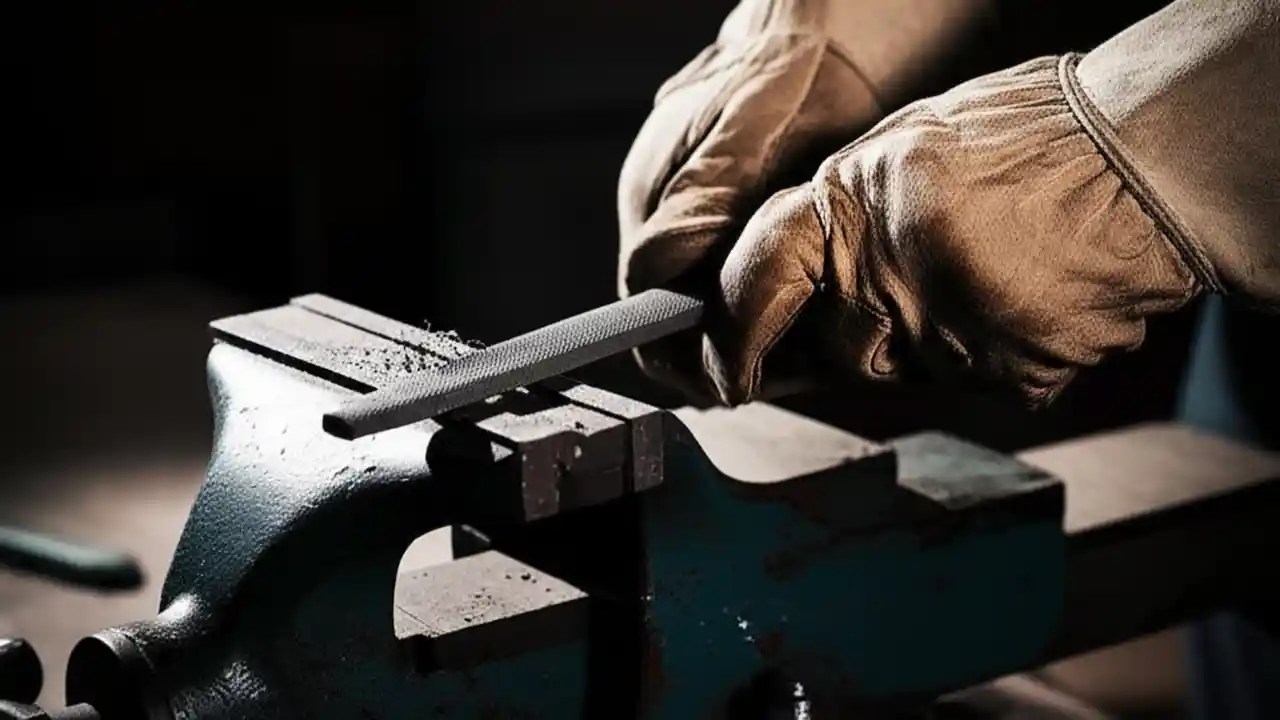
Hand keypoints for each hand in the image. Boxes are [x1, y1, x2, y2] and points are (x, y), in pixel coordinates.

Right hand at [616, 0, 993, 399]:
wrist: (809, 45)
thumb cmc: (780, 71)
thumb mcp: (748, 124)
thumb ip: (709, 193)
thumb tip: (667, 267)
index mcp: (655, 200)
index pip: (644, 299)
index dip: (682, 348)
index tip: (729, 377)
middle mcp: (661, 221)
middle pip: (667, 318)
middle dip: (715, 353)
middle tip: (781, 373)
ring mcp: (687, 228)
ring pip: (697, 312)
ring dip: (742, 339)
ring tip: (803, 355)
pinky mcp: (718, 233)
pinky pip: (724, 293)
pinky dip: (760, 315)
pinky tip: (806, 320)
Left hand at [701, 56, 1207, 406]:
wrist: (1146, 154)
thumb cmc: (1035, 135)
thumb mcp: (908, 151)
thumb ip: (849, 219)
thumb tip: (804, 286)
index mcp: (850, 203)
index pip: (758, 283)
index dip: (734, 336)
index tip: (726, 375)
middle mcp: (887, 274)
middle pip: (845, 348)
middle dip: (872, 331)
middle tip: (930, 284)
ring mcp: (947, 332)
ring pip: (917, 369)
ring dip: (946, 338)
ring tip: (1002, 270)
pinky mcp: (1010, 376)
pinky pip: (986, 382)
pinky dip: (1009, 352)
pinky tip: (1041, 298)